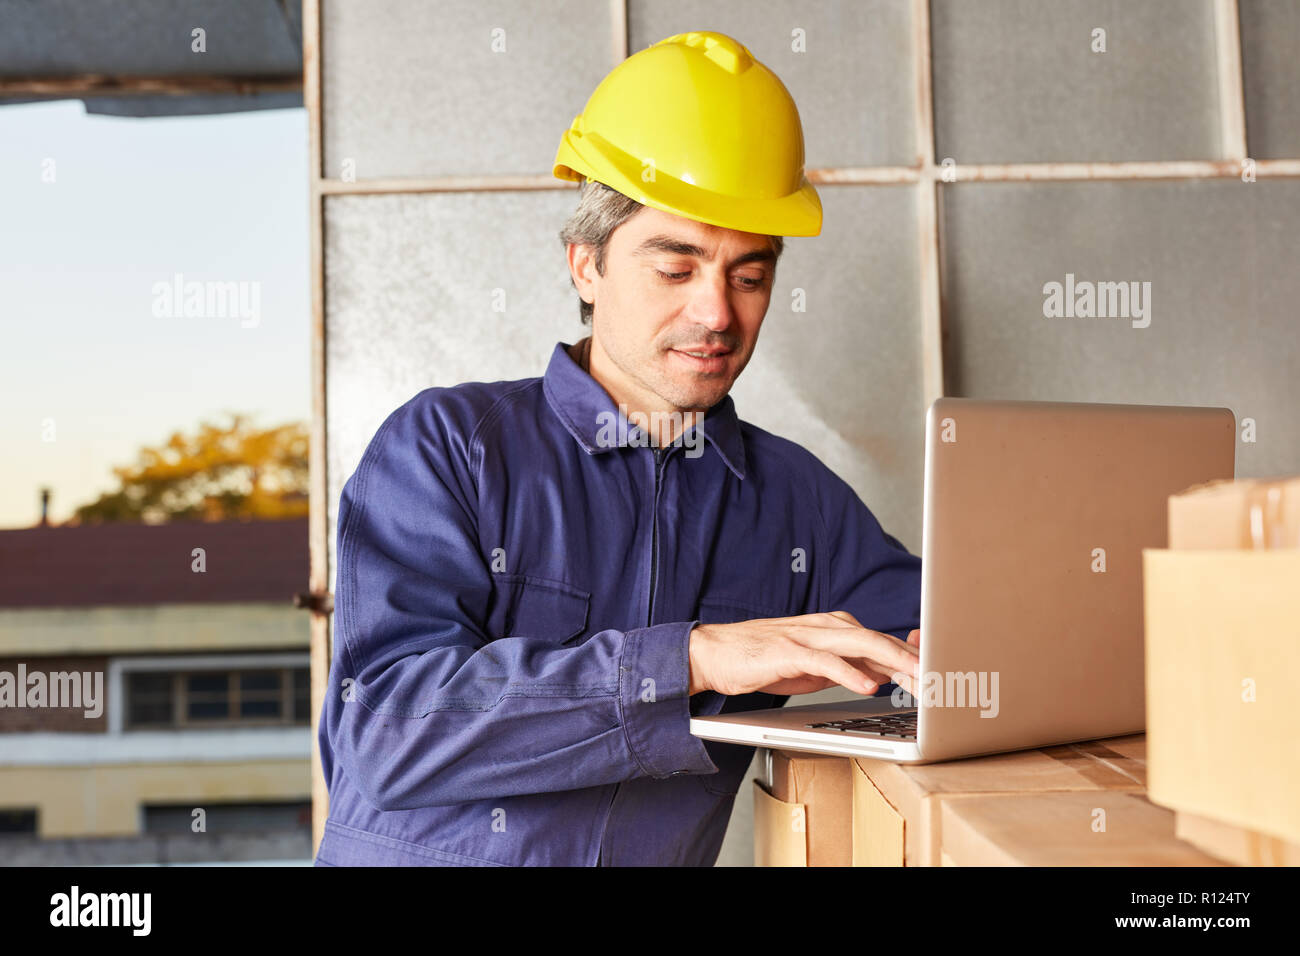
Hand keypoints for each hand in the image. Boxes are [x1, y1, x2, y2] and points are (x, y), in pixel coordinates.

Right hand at [688, 611, 919, 697]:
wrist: (716, 653)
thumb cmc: (765, 660)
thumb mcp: (816, 666)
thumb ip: (848, 666)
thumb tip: (885, 675)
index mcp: (836, 628)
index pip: (884, 642)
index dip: (915, 657)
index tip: (942, 674)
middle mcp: (827, 626)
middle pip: (880, 641)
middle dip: (914, 659)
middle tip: (942, 678)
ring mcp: (807, 636)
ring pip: (860, 644)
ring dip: (893, 661)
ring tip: (918, 678)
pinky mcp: (788, 651)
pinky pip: (826, 662)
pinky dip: (849, 674)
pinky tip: (868, 686)